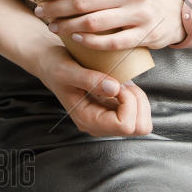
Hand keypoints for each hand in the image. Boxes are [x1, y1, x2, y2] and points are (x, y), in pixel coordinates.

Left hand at [34, 0, 185, 50]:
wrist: (173, 12)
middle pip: (84, 2)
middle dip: (56, 7)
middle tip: (40, 11)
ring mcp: (139, 15)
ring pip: (93, 23)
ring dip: (67, 26)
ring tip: (51, 26)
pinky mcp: (143, 35)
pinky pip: (111, 42)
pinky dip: (90, 41)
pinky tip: (75, 38)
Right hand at [36, 38, 152, 137]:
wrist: (49, 63)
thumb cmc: (55, 65)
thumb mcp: (68, 70)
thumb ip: (91, 80)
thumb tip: (115, 89)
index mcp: (87, 120)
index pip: (124, 125)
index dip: (128, 102)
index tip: (117, 83)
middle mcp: (99, 125)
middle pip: (138, 127)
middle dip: (137, 102)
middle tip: (122, 83)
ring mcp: (107, 120)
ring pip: (142, 121)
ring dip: (138, 99)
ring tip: (121, 82)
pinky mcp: (113, 111)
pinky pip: (138, 112)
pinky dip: (136, 96)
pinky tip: (121, 84)